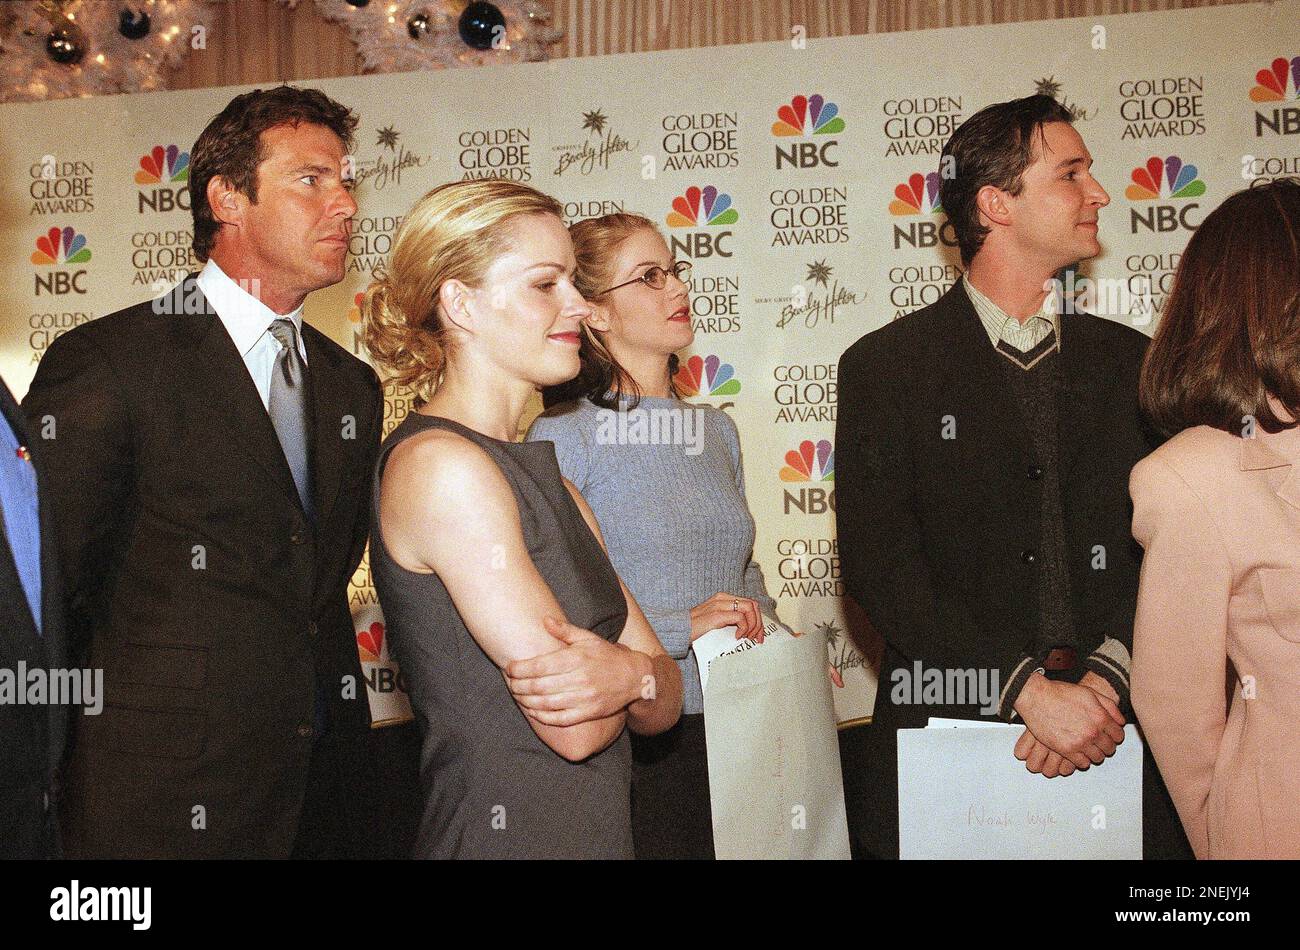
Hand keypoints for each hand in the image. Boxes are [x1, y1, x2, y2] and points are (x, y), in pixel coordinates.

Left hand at [505, 616, 649, 725]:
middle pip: (539, 686)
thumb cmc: (607, 656)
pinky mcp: (588, 713)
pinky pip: (560, 718)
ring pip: (546, 703)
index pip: (540, 665)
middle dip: (519, 686)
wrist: (634, 677)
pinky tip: (533, 711)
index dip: (520, 669)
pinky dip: (543, 717)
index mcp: (577, 658)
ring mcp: (584, 698)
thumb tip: (544, 620)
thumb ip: (565, 630)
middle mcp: (579, 679)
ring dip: (526, 701)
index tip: (509, 668)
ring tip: (517, 696)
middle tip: (509, 684)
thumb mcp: (588, 638)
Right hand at [689, 592, 761, 642]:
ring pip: (749, 608)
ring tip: (747, 637)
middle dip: (759, 623)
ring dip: (753, 625)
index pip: (750, 604)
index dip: (758, 620)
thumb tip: (748, 632)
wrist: (678, 630)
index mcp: (723, 598)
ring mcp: (719, 605)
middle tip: (757, 638)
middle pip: (753, 604)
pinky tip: (737, 636)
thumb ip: (730, 621)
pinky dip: (743, 628)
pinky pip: (740, 617)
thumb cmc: (696, 629)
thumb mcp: (716, 622)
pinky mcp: (717, 614)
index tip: (758, 635)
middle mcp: (723, 598)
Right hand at [1012, 673, 1125, 771]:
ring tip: (1088, 747)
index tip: (1109, 735)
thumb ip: (1109, 706)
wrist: (1037, 697)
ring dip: (1095, 753)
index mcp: (1100, 717)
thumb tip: (1119, 721)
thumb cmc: (1060, 693)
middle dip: (1106, 745)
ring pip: (1097, 757)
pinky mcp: (1066, 750)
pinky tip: (1079, 752)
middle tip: (1099, 742)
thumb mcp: (1089, 693)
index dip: (1115, 735)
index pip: (1118, 735)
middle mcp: (1092, 731)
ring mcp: (1079, 742)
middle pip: (1109, 748)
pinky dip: (1083, 760)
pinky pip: (1083, 763)